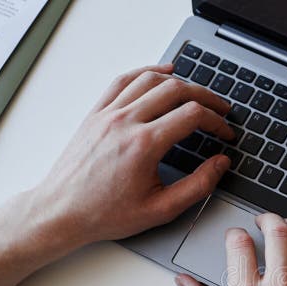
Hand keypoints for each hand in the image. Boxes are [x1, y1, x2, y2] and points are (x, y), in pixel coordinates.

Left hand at [33, 64, 235, 245]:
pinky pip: (123, 81)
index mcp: (144, 145)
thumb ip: (198, 186)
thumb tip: (220, 164)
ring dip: (180, 81)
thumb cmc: (106, 214)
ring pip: (150, 79)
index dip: (216, 121)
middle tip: (221, 109)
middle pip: (175, 90)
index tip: (224, 133)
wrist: (62, 212)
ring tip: (197, 93)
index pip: (192, 115)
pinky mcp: (96, 114)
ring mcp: (108, 114)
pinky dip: (146, 71)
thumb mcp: (161, 209)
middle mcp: (125, 122)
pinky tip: (161, 72)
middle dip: (206, 96)